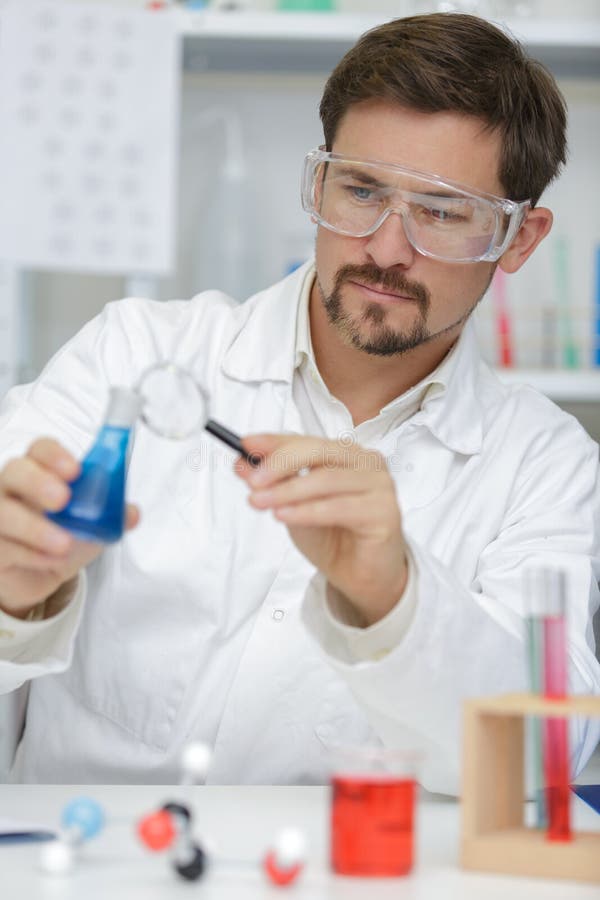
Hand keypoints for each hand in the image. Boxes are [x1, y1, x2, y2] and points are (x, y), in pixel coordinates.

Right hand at [0, 438, 139, 618]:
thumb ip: (112, 514)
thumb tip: (131, 513)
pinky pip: (4, 547)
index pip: (40, 450)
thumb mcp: (94, 525)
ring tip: (64, 543)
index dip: (55, 455)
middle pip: (14, 471)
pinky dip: (31, 554)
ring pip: (4, 513)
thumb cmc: (64, 535)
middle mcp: (14, 488)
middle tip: (63, 500)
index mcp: (41, 471)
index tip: (75, 470)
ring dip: (36, 528)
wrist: (42, 573)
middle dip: (38, 482)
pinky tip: (51, 559)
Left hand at [235, 434, 407, 625]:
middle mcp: (366, 462)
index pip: (306, 440)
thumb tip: (242, 463)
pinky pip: (339, 507)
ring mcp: (379, 485)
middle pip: (319, 451)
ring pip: (327, 479)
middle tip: (252, 480)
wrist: (361, 577)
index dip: (275, 442)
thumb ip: (272, 484)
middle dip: (280, 464)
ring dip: (288, 490)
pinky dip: (307, 510)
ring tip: (260, 501)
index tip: (246, 445)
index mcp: (344, 454)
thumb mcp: (292, 506)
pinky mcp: (385, 512)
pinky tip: (284, 515)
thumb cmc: (332, 537)